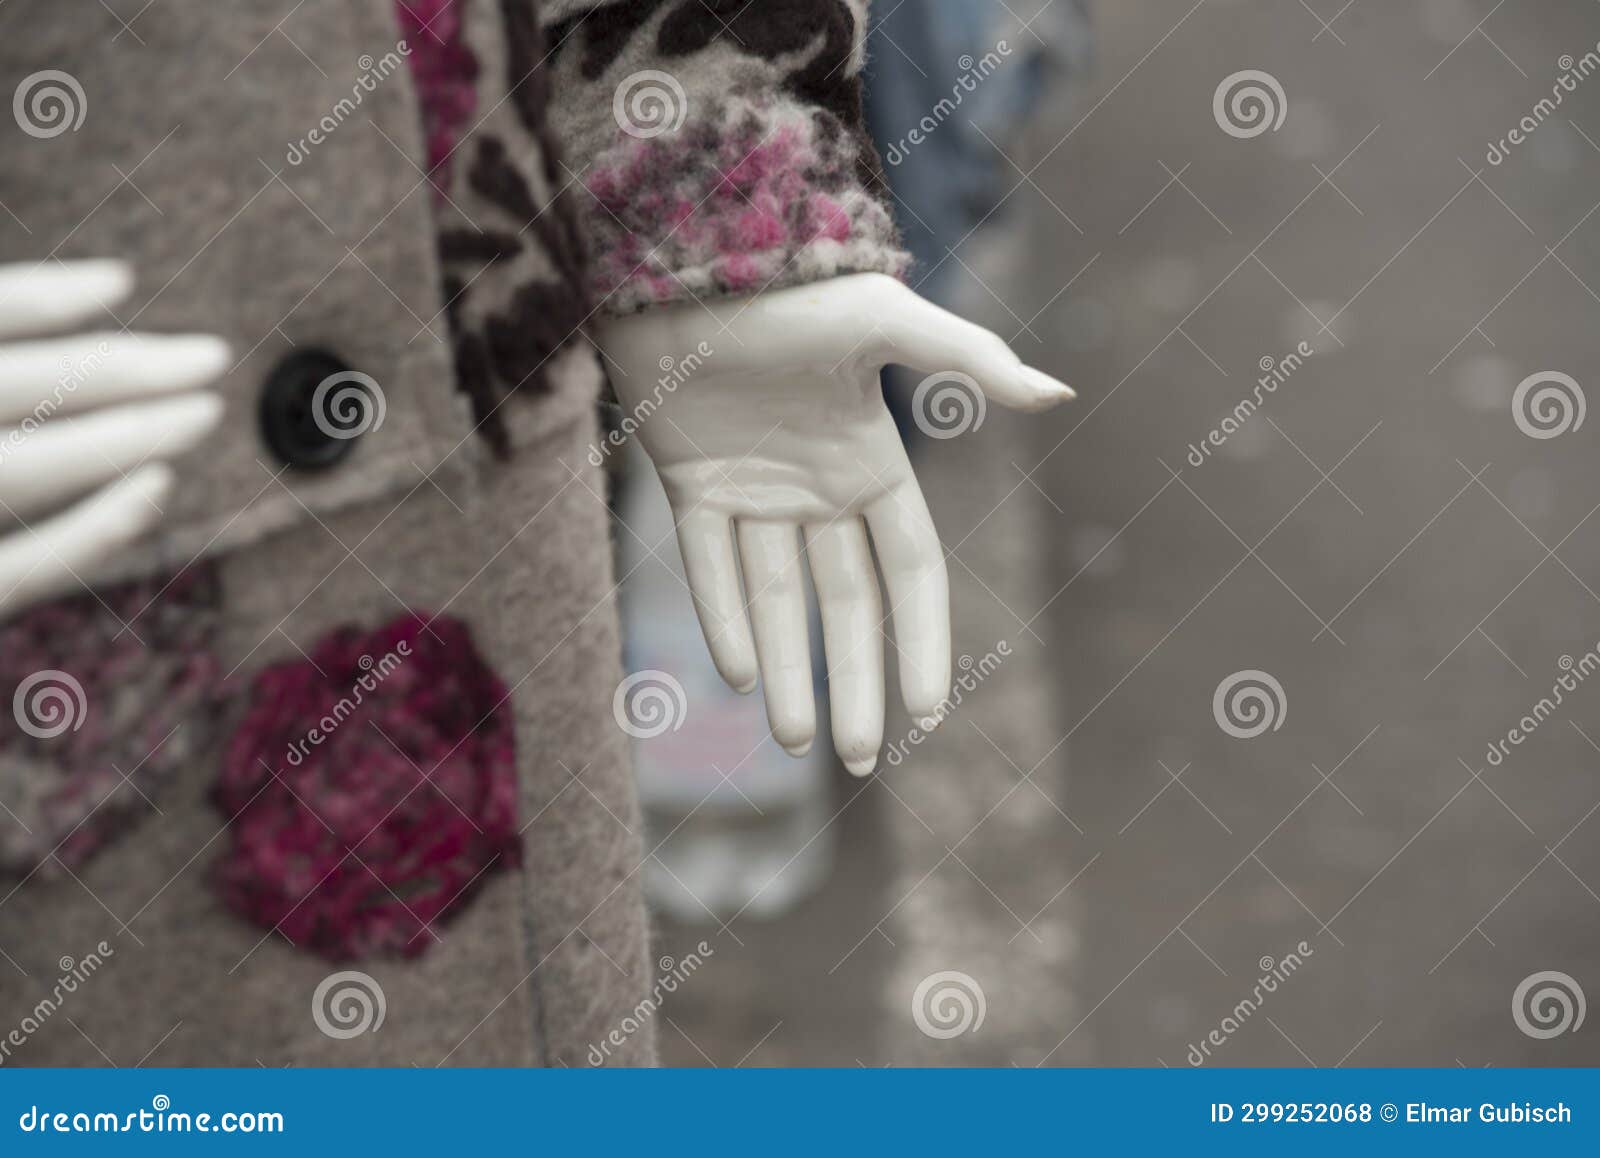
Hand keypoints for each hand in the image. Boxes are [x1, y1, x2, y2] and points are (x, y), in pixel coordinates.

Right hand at [0, 260, 228, 617]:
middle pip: (6, 387)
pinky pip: (18, 568)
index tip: (119, 282)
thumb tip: (61, 304)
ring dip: (122, 435)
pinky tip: (157, 487)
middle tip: (209, 357)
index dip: (37, 298)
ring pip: (20, 468)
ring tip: (202, 411)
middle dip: (116, 369)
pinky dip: (93, 527)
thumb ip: (5, 368)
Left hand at [597, 273, 1072, 775]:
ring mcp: (752, 489)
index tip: (930, 709)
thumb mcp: (885, 323)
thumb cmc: (793, 285)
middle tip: (858, 757)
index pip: (908, 569)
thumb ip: (966, 361)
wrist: (686, 256)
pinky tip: (737, 675)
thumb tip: (1058, 392)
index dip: (921, 637)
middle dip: (852, 679)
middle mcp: (815, 487)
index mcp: (871, 462)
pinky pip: (708, 565)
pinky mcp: (689, 483)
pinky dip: (722, 617)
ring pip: (773, 596)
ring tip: (793, 740)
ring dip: (783, 666)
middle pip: (843, 603)